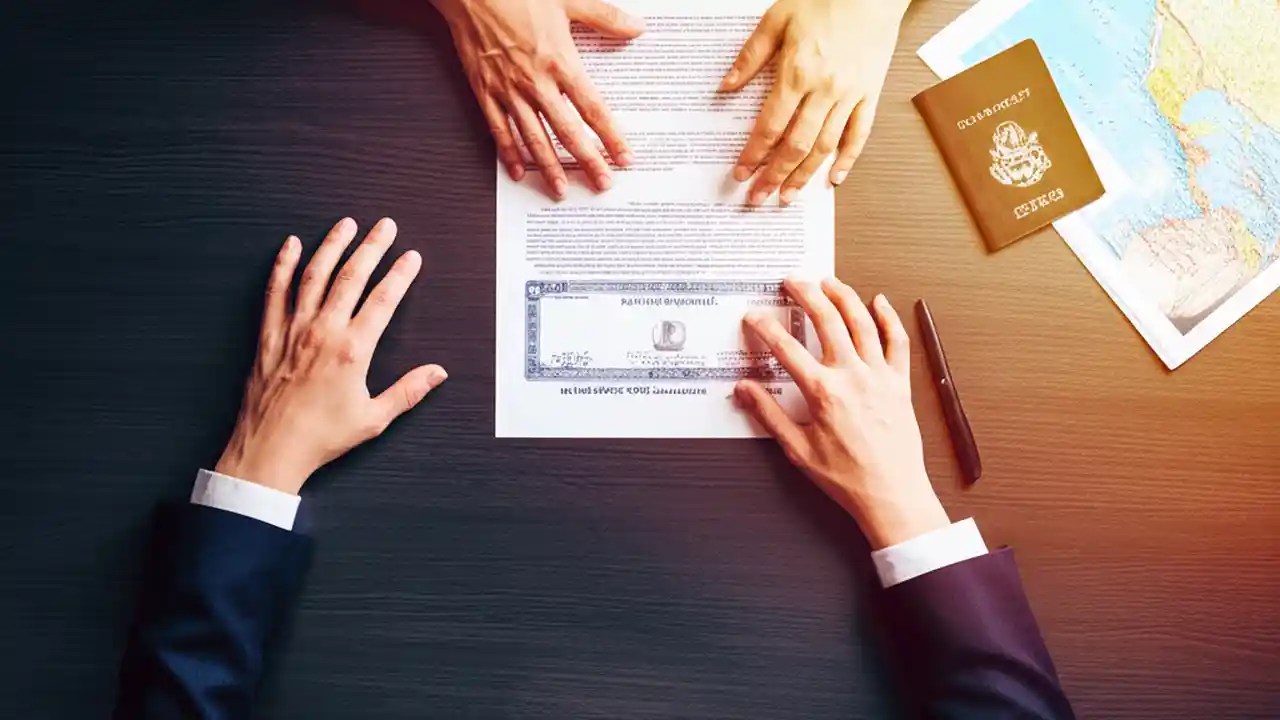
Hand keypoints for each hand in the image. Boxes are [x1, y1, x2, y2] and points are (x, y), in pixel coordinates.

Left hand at [215, 218, 447, 494]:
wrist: (271, 449)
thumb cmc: (320, 438)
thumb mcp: (374, 419)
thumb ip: (408, 391)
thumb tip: (437, 373)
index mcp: (353, 351)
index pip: (384, 300)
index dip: (401, 274)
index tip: (412, 257)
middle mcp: (323, 332)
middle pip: (351, 277)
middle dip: (372, 247)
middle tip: (385, 226)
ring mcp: (294, 329)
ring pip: (315, 275)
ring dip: (332, 246)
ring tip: (346, 225)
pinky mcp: (270, 334)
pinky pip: (276, 290)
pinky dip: (284, 265)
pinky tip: (291, 246)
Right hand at [433, 0, 643, 197]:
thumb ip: (605, 17)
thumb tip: (636, 27)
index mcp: (560, 62)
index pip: (593, 108)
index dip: (611, 136)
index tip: (624, 157)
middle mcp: (536, 83)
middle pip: (568, 132)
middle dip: (586, 162)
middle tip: (601, 185)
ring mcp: (509, 91)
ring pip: (533, 138)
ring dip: (549, 167)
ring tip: (560, 190)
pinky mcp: (485, 91)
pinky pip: (499, 129)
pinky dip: (509, 153)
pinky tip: (518, 171)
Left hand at [721, 0, 909, 205]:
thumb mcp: (777, 18)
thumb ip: (751, 56)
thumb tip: (726, 87)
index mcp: (797, 72)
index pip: (770, 126)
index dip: (754, 154)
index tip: (740, 173)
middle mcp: (825, 90)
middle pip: (796, 146)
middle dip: (774, 176)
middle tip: (758, 198)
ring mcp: (850, 95)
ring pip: (825, 147)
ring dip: (804, 176)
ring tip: (787, 196)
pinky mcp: (870, 94)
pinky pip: (859, 135)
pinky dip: (847, 160)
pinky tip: (833, 179)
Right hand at [735, 278, 948, 548]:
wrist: (892, 494)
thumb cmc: (847, 478)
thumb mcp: (797, 449)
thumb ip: (769, 414)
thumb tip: (745, 390)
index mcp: (823, 392)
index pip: (786, 348)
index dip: (765, 328)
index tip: (753, 317)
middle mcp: (852, 376)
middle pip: (826, 320)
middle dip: (805, 294)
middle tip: (792, 281)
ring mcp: (879, 376)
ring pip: (861, 322)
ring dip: (843, 296)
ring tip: (828, 281)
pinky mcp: (899, 383)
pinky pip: (897, 341)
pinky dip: (888, 318)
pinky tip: (879, 302)